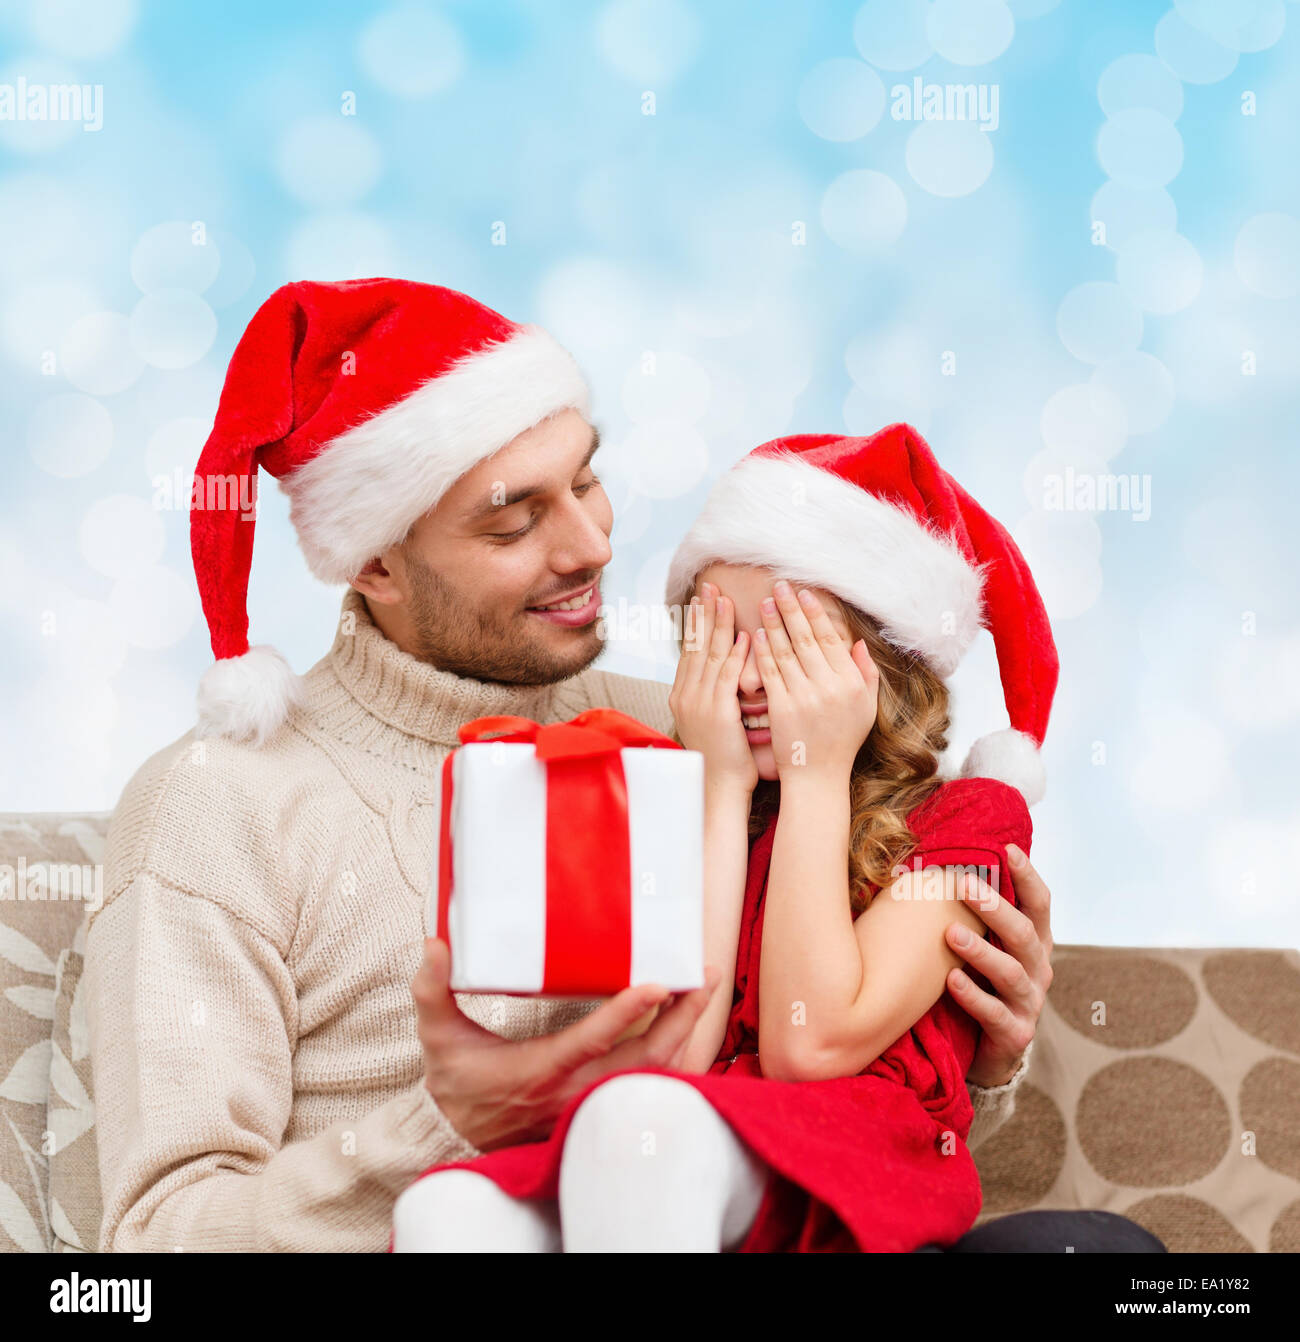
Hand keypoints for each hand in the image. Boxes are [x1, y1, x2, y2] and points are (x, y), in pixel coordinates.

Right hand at [412, 937, 721, 1150]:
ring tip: (701, 988)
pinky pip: (651, 1080)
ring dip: (684, 1032)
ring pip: (655, 1072)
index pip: (593, 1041)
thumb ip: (432, 991)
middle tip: (703, 974)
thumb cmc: (456, 1082)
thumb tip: (435, 946)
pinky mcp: (600, 1102)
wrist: (460, 1135)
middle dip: (681, 1017)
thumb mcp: (438, 1037)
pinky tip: (686, 1023)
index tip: (657, 983)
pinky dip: (675, 1052)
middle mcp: (576, 1089)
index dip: (627, 1012)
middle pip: (645, 1058)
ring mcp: (593, 1100)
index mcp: (541, 1070)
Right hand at [669, 580, 757, 794]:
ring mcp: (699, 702)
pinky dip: (736, 654)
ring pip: (709, 654)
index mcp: (682, 696)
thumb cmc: (722, 759)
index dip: (696, 624)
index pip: (689, 651)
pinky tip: (745, 635)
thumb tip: (726, 675)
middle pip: (694, 646)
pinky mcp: (717, 711)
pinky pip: (727, 675)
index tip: (701, 601)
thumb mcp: (714, 721)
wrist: (717, 787)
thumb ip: (716, 695)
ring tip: (725, 599)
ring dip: (719, 625)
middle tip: (709, 587)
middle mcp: (685, 695)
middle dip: (703, 614)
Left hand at [752, 579, 877, 781]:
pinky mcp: (781, 708)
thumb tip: (858, 643)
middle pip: (806, 639)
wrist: (818, 776)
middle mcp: (829, 687)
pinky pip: (770, 673)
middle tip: (779, 585)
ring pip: (785, 652)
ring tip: (764, 603)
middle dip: (791, 609)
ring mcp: (804, 697)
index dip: (815, 613)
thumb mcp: (866, 708)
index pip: (830, 639)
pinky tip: (755, 635)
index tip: (805, 593)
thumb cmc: (843, 741)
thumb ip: (867, 673)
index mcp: (850, 683)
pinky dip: (762, 652)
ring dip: (774, 624)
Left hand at [946, 845, 1053, 1088]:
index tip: (1006, 848)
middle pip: (1025, 933)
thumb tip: (934, 863)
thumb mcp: (982, 945)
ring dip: (980, 951)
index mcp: (1033, 942)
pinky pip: (994, 1014)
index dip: (1027, 876)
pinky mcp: (1014, 1033)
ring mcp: (1028, 1003)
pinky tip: (950, 980)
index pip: (1039, 903)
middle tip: (965, 883)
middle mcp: (1037, 969)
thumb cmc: (979, 983)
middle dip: (996, 907)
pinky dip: (972, 996)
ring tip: (951, 934)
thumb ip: (971, 914)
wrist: (985, 1051)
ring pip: (1010, 973)